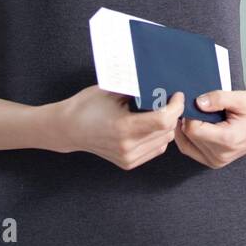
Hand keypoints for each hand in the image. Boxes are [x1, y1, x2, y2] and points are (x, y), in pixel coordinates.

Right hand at [49, 85, 182, 169]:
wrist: (68, 128)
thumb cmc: (87, 105)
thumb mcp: (112, 90)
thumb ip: (138, 88)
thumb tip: (161, 82)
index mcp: (123, 127)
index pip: (163, 120)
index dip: (175, 107)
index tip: (176, 94)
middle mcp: (127, 146)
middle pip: (167, 131)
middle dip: (172, 114)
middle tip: (168, 99)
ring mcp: (128, 157)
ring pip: (164, 142)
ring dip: (167, 127)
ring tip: (158, 112)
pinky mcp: (128, 163)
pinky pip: (156, 150)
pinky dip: (159, 137)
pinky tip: (149, 126)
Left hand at [173, 90, 245, 168]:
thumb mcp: (242, 98)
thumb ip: (219, 98)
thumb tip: (197, 102)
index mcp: (228, 140)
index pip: (193, 129)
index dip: (187, 112)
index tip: (187, 98)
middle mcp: (221, 155)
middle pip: (188, 136)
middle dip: (185, 118)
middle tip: (188, 102)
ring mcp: (217, 161)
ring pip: (186, 144)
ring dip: (184, 128)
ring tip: (191, 112)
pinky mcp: (214, 162)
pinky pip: (190, 150)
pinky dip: (187, 137)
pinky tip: (193, 123)